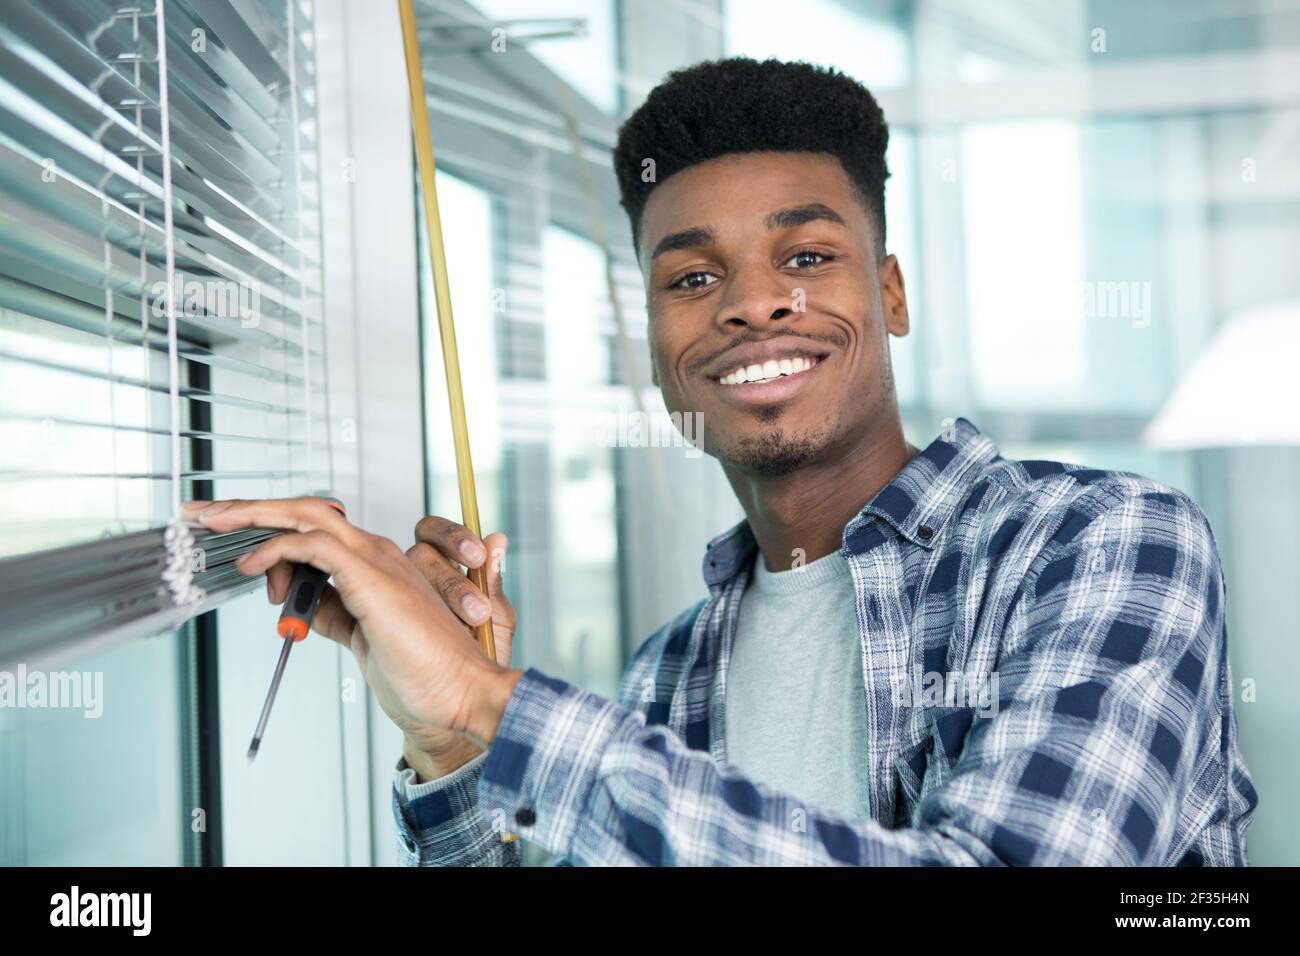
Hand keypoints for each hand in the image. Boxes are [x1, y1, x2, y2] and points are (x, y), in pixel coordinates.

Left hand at [181, 498, 523, 755]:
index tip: (227, 537)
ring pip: (305, 515)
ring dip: (253, 517)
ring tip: (215, 528)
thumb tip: (295, 603)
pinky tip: (253, 565)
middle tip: (203, 514)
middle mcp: (376, 552)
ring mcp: (376, 560)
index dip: (266, 527)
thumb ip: (330, 612)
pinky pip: (313, 546)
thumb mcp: (359, 637)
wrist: (459, 694)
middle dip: (248, 508)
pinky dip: (277, 549)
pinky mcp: (371, 577)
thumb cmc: (422, 673)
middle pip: (303, 510)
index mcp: (375, 565)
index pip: (312, 529)